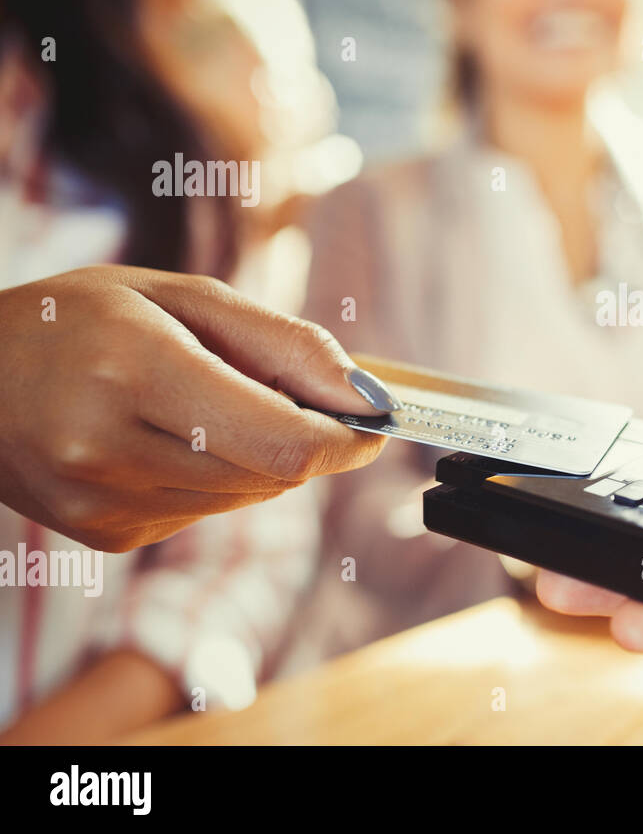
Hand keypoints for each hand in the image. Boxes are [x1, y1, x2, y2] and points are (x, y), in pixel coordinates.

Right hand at [0, 265, 394, 550]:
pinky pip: (210, 511)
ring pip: (250, 496)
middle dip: (306, 436)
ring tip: (203, 402)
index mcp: (133, 372)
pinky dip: (219, 475)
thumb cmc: (78, 319)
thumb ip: (285, 344)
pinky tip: (169, 436)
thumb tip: (368, 397)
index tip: (373, 419)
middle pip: (276, 474)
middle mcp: (111, 449)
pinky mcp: (106, 535)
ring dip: (262, 454)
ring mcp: (103, 505)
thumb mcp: (180, 297)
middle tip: (282, 389)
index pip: (284, 442)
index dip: (346, 439)